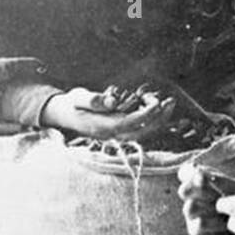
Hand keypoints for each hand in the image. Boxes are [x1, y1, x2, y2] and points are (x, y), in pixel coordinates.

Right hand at [40, 87, 175, 139]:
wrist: (65, 116)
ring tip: (170, 104)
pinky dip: (154, 121)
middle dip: (159, 118)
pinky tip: (162, 110)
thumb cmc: (72, 105)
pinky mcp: (121, 132)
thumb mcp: (78, 98)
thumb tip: (110, 101)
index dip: (145, 114)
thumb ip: (93, 99)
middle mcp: (113, 135)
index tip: (157, 103)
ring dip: (159, 120)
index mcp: (103, 127)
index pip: (129, 123)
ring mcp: (117, 136)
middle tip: (170, 102)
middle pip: (142, 131)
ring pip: (144, 132)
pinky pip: (142, 130)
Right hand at [177, 163, 234, 234]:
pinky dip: (212, 224)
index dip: (190, 173)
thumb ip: (220, 180)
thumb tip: (199, 172)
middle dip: (196, 189)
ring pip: (190, 208)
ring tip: (224, 214)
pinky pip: (197, 225)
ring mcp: (195, 216)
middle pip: (184, 190)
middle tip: (212, 194)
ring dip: (208, 209)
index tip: (201, 176)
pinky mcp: (198, 234)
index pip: (187, 173)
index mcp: (204, 183)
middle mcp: (196, 198)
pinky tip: (224, 227)